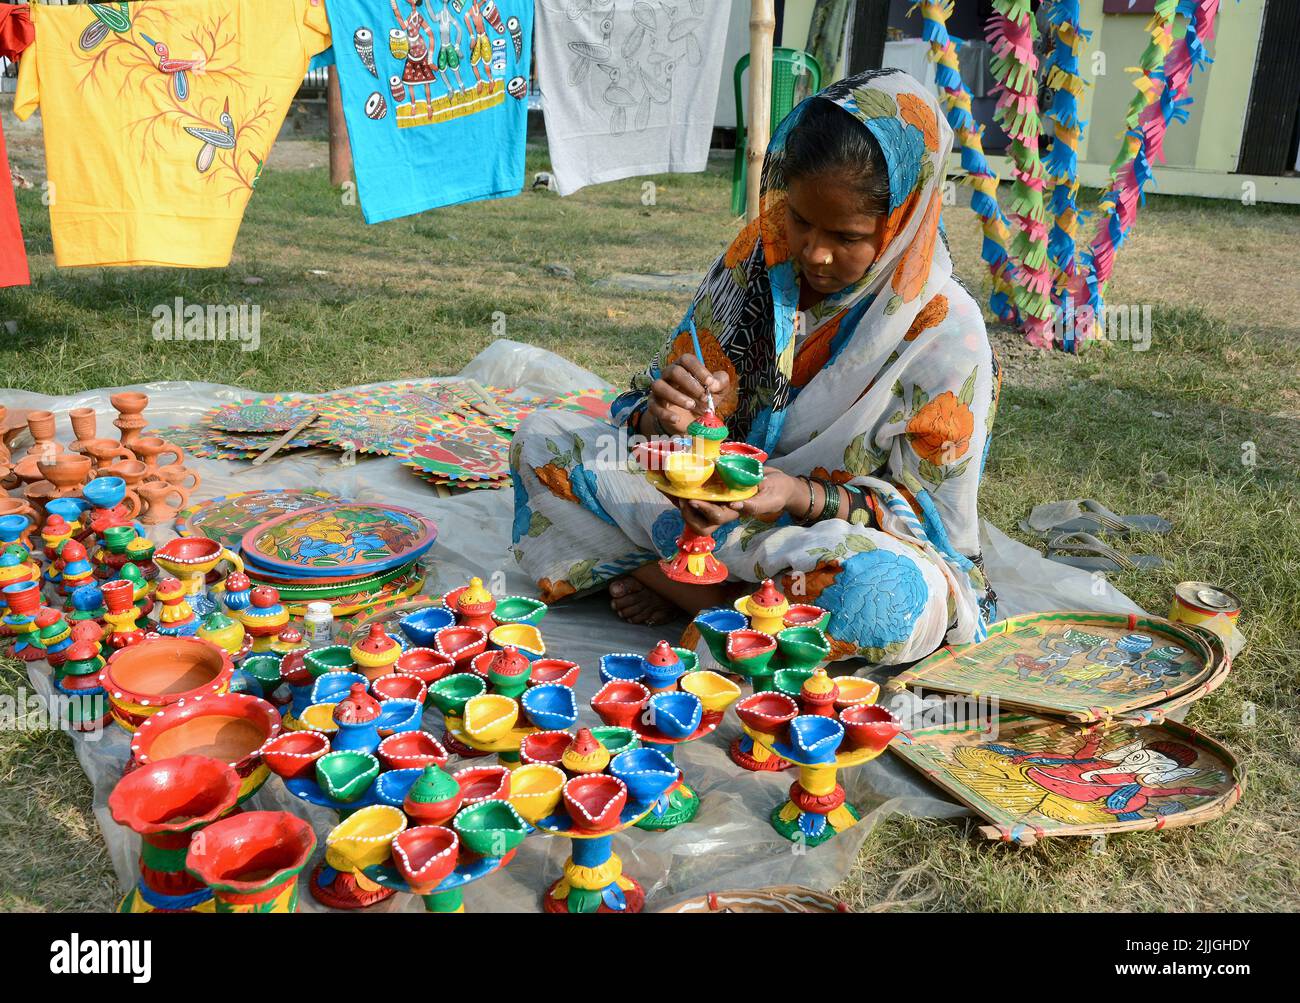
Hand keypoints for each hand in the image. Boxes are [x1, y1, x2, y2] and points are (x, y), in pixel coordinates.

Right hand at [646, 354, 729, 435]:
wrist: (691, 419)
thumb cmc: (703, 399)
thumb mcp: (719, 391)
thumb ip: (721, 382)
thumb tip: (713, 383)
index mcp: (684, 367)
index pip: (687, 359)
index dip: (698, 369)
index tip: (710, 383)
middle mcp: (669, 374)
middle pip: (674, 371)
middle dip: (690, 384)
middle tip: (703, 397)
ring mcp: (659, 389)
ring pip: (659, 385)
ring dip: (676, 396)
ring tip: (691, 406)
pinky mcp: (654, 404)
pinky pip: (653, 406)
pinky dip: (664, 413)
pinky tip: (676, 418)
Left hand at [678, 470, 800, 534]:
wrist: (778, 482)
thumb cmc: (778, 492)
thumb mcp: (771, 499)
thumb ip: (755, 505)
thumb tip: (734, 506)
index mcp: (735, 513)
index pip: (716, 518)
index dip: (704, 512)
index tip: (693, 500)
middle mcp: (723, 509)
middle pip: (700, 522)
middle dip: (687, 513)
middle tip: (680, 497)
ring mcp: (717, 500)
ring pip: (693, 510)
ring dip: (678, 501)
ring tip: (668, 488)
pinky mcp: (712, 489)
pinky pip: (693, 494)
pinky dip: (680, 489)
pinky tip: (670, 480)